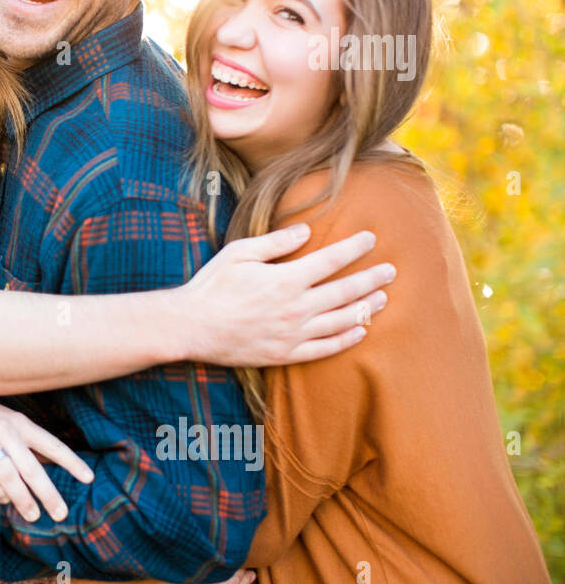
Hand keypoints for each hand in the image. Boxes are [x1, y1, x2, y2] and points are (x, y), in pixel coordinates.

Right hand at [0, 392, 93, 522]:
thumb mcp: (7, 421)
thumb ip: (26, 442)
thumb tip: (50, 468)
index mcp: (20, 422)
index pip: (52, 444)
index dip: (71, 462)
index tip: (89, 478)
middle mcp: (5, 430)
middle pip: (32, 467)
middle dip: (48, 493)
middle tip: (60, 513)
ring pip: (9, 475)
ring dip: (22, 498)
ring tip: (33, 515)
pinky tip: (2, 501)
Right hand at [179, 224, 394, 366]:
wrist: (191, 327)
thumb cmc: (211, 286)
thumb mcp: (239, 253)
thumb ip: (276, 242)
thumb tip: (307, 229)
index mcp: (285, 279)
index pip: (331, 260)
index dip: (355, 248)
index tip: (371, 239)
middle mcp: (295, 307)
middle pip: (345, 291)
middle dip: (372, 278)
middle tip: (392, 270)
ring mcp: (293, 334)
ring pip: (342, 320)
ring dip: (367, 307)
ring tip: (383, 298)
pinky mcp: (286, 354)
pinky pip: (326, 348)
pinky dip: (347, 339)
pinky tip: (361, 330)